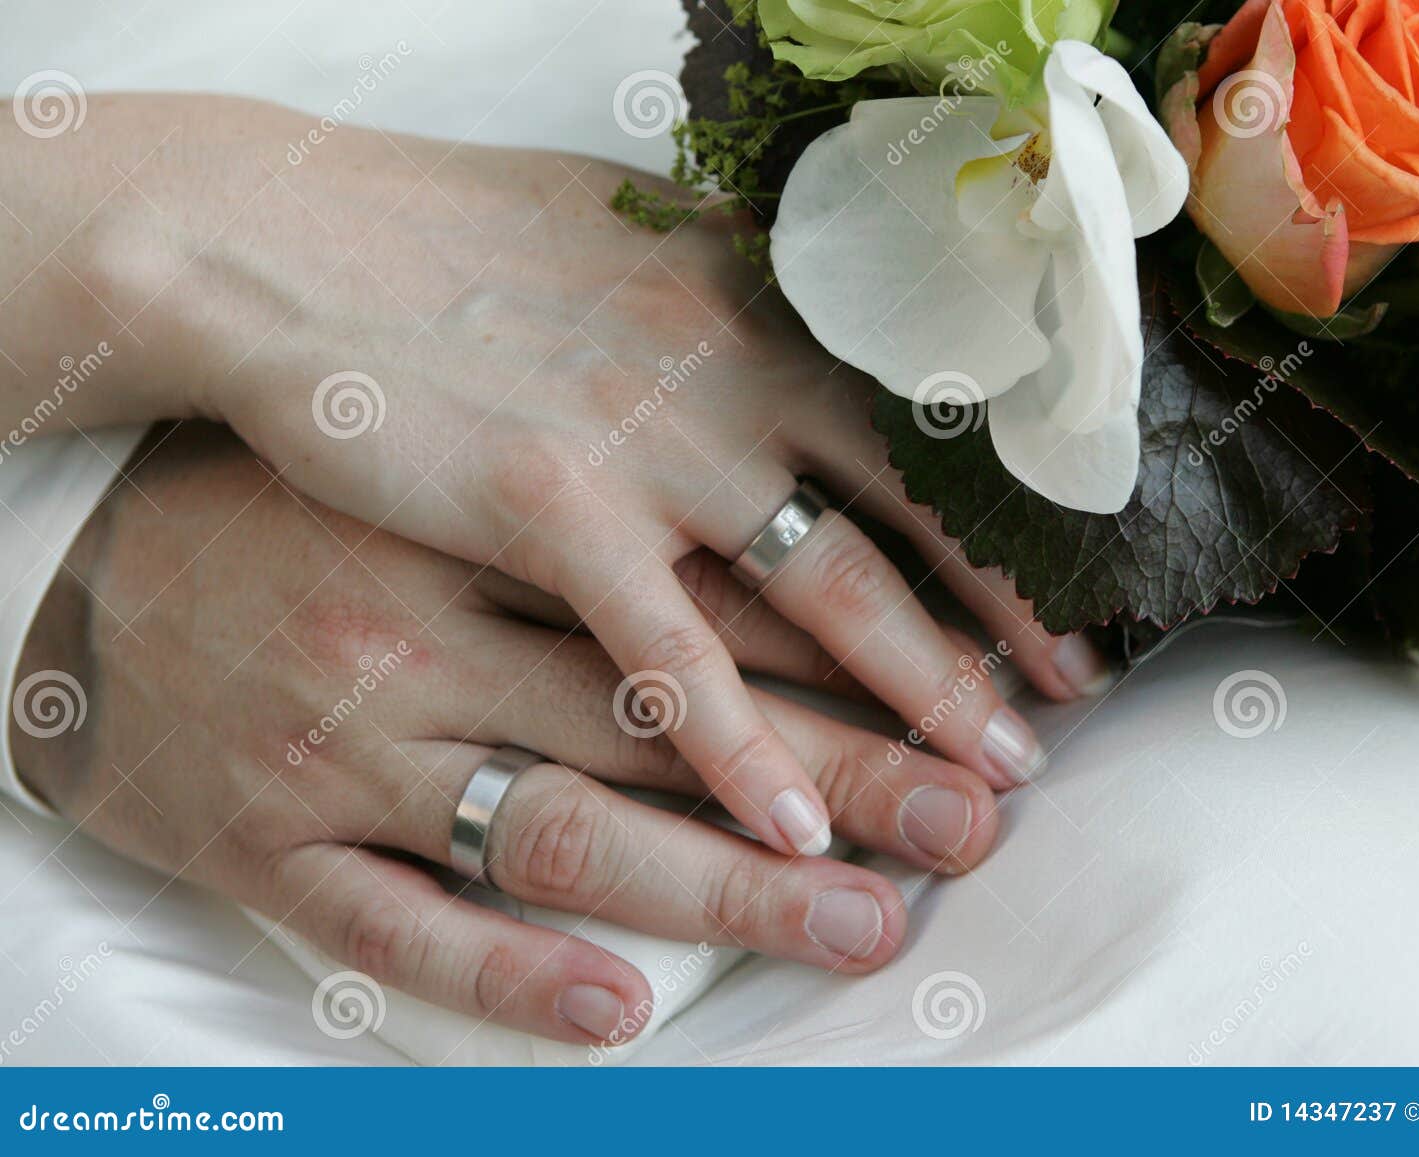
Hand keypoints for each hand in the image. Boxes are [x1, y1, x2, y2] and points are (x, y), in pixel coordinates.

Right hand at [0, 95, 1108, 858]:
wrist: (289, 242)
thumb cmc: (457, 246)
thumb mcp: (623, 236)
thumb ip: (731, 301)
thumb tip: (816, 330)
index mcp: (751, 310)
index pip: (916, 444)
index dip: (996, 542)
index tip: (1057, 616)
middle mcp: (724, 372)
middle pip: (893, 528)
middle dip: (986, 639)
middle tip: (1060, 725)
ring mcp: (642, 442)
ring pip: (811, 603)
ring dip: (906, 706)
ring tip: (977, 799)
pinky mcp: (543, 509)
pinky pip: (662, 660)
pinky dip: (736, 751)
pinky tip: (792, 829)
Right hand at [10, 424, 1005, 1044]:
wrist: (88, 549)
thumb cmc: (309, 492)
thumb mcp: (465, 436)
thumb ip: (621, 455)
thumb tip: (805, 461)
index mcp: (498, 510)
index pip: (727, 586)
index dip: (879, 641)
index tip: (1003, 691)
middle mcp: (438, 623)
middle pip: (685, 706)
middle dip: (852, 761)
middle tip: (984, 814)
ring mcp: (352, 736)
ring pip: (568, 818)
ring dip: (729, 878)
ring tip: (863, 920)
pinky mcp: (268, 834)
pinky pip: (396, 921)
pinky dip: (511, 969)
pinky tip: (620, 1008)